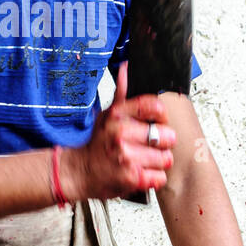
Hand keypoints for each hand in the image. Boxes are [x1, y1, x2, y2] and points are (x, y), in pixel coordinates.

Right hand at [59, 61, 176, 200]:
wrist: (79, 172)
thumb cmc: (97, 144)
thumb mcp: (107, 115)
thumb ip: (122, 93)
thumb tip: (126, 68)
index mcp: (118, 115)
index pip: (155, 106)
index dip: (161, 116)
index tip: (155, 121)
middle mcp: (121, 134)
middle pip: (167, 135)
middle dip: (162, 143)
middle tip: (148, 146)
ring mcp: (127, 156)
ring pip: (165, 158)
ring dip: (158, 162)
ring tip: (143, 160)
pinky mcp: (132, 177)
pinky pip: (160, 177)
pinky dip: (153, 178)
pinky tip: (141, 173)